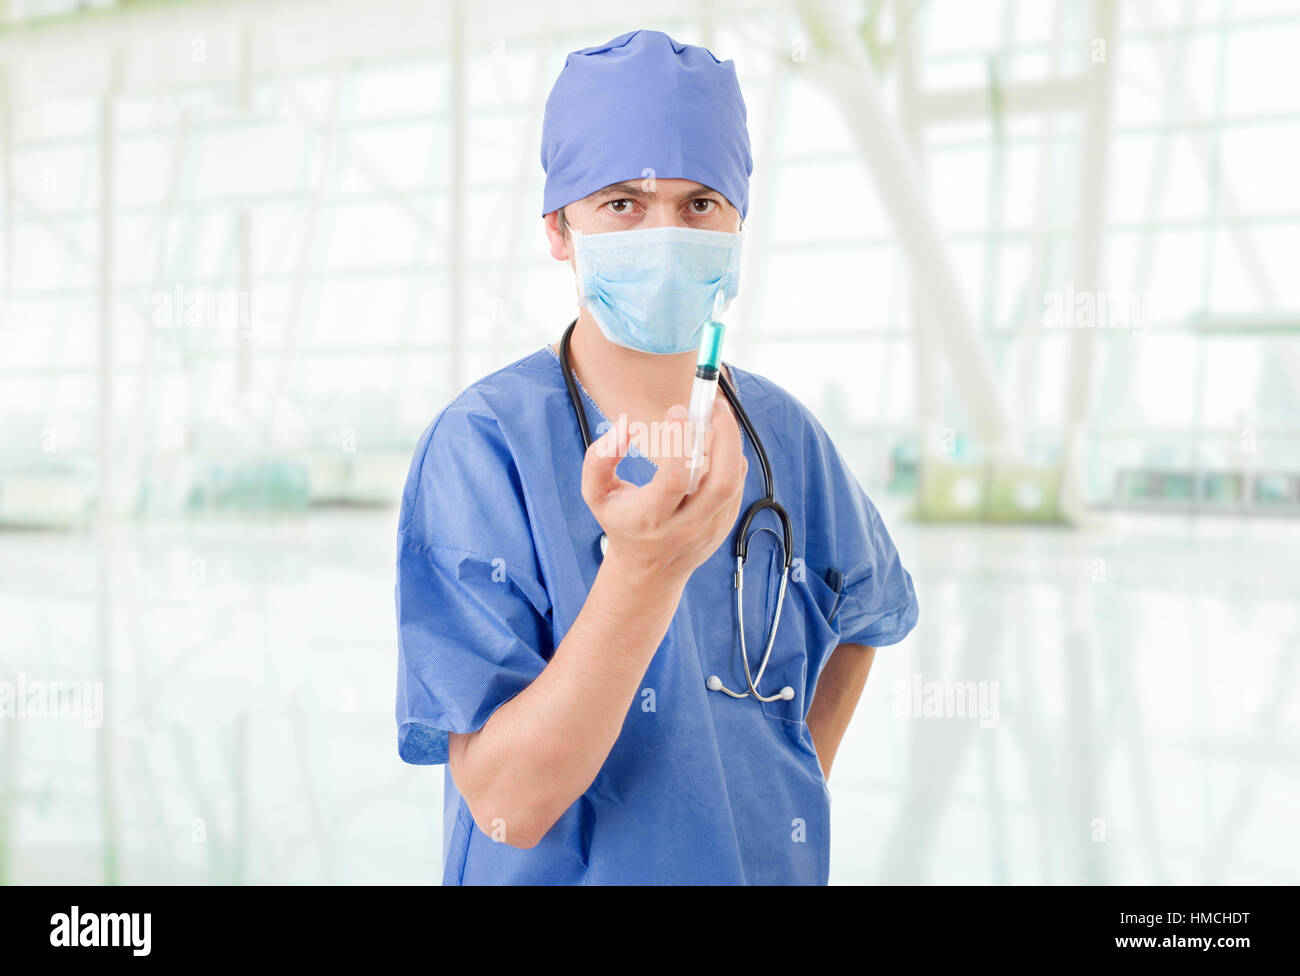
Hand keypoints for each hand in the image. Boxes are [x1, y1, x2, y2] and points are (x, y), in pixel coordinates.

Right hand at [581, 396, 748, 587]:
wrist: (649, 571)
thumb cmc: (622, 523)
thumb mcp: (597, 494)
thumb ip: (599, 458)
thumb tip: (624, 427)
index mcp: (651, 518)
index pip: (673, 479)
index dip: (679, 441)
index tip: (677, 411)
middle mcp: (686, 526)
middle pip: (721, 482)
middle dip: (726, 438)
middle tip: (717, 407)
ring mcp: (710, 527)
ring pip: (734, 482)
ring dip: (731, 444)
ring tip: (716, 420)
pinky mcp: (725, 525)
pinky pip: (737, 485)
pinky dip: (732, 459)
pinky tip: (716, 445)